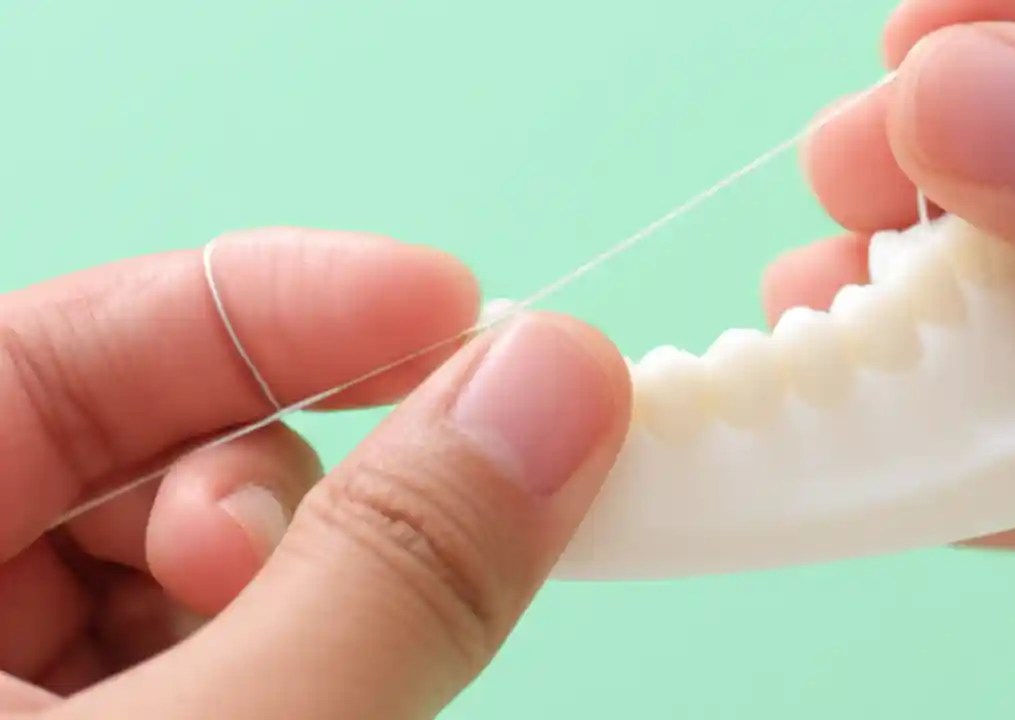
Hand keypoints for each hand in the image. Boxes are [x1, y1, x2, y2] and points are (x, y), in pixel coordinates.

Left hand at [0, 228, 630, 716]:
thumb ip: (384, 571)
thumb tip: (556, 379)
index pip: (56, 351)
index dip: (263, 303)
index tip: (445, 305)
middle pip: (125, 457)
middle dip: (281, 481)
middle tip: (396, 535)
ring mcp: (8, 709)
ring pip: (177, 576)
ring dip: (298, 591)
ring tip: (342, 676)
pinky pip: (197, 662)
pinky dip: (293, 660)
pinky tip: (338, 690)